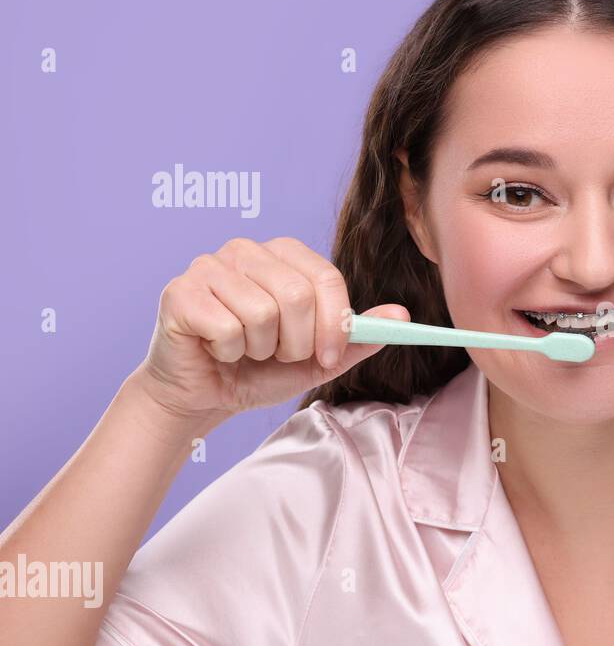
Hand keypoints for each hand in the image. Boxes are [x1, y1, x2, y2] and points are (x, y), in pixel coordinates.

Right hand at [132, 236, 408, 425]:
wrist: (205, 395)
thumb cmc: (260, 369)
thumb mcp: (319, 357)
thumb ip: (358, 336)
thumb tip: (401, 318)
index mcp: (284, 255)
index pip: (326, 278)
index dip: (333, 324)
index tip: (327, 356)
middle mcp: (245, 250)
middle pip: (297, 295)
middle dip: (296, 342)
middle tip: (278, 355)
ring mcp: (208, 266)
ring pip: (262, 313)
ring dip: (260, 349)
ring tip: (245, 350)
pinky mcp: (179, 292)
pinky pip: (226, 328)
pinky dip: (228, 352)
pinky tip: (217, 349)